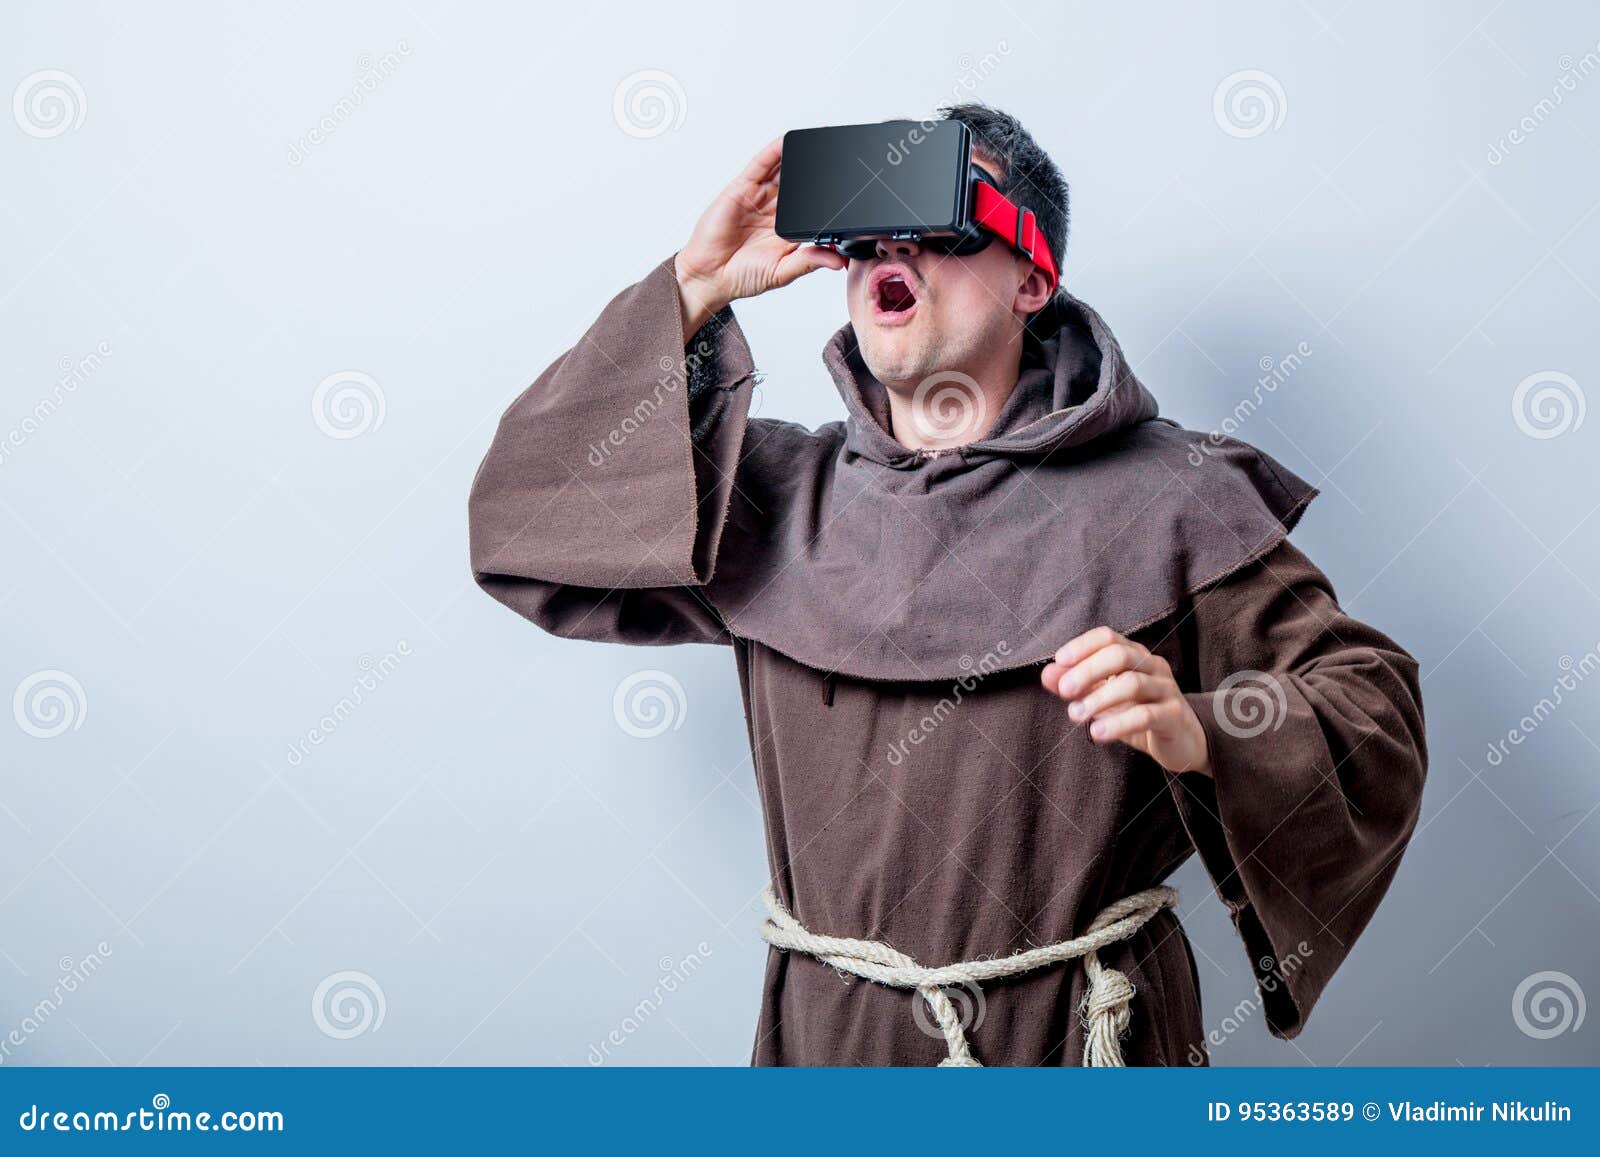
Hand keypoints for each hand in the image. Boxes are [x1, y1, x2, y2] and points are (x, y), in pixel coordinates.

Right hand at [673, 136, 846, 334]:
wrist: (709, 276)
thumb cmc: (742, 276)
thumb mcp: (782, 272)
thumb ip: (809, 262)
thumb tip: (839, 260)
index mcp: (788, 228)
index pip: (813, 206)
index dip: (828, 195)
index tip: (849, 186)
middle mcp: (775, 209)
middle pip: (801, 183)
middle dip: (818, 170)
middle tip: (840, 156)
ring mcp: (759, 196)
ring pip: (784, 169)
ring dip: (800, 156)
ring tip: (819, 142)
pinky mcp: (742, 188)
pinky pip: (761, 164)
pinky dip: (774, 151)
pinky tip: (787, 142)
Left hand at [1041, 627, 1211, 775]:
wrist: (1182, 742)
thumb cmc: (1139, 714)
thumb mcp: (1104, 700)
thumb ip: (1077, 686)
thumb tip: (1047, 675)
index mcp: (1134, 656)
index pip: (1108, 637)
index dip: (1082, 645)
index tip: (1060, 661)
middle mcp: (1152, 666)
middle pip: (1120, 655)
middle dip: (1088, 670)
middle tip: (1065, 691)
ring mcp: (1166, 690)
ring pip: (1133, 683)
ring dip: (1099, 699)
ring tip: (1076, 715)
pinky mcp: (1174, 716)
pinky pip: (1146, 715)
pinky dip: (1118, 724)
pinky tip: (1098, 733)